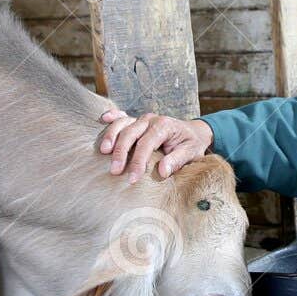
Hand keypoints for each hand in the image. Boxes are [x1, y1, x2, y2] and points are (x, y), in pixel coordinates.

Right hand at [97, 108, 213, 182]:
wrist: (193, 132)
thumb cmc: (191, 144)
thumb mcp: (191, 153)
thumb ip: (177, 161)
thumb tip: (162, 171)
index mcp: (164, 126)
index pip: (147, 144)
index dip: (138, 161)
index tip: (132, 178)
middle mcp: (151, 119)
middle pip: (131, 133)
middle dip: (121, 152)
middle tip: (114, 171)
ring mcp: (142, 119)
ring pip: (122, 124)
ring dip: (111, 136)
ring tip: (103, 152)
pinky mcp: (136, 121)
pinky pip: (122, 117)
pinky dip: (112, 116)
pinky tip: (102, 119)